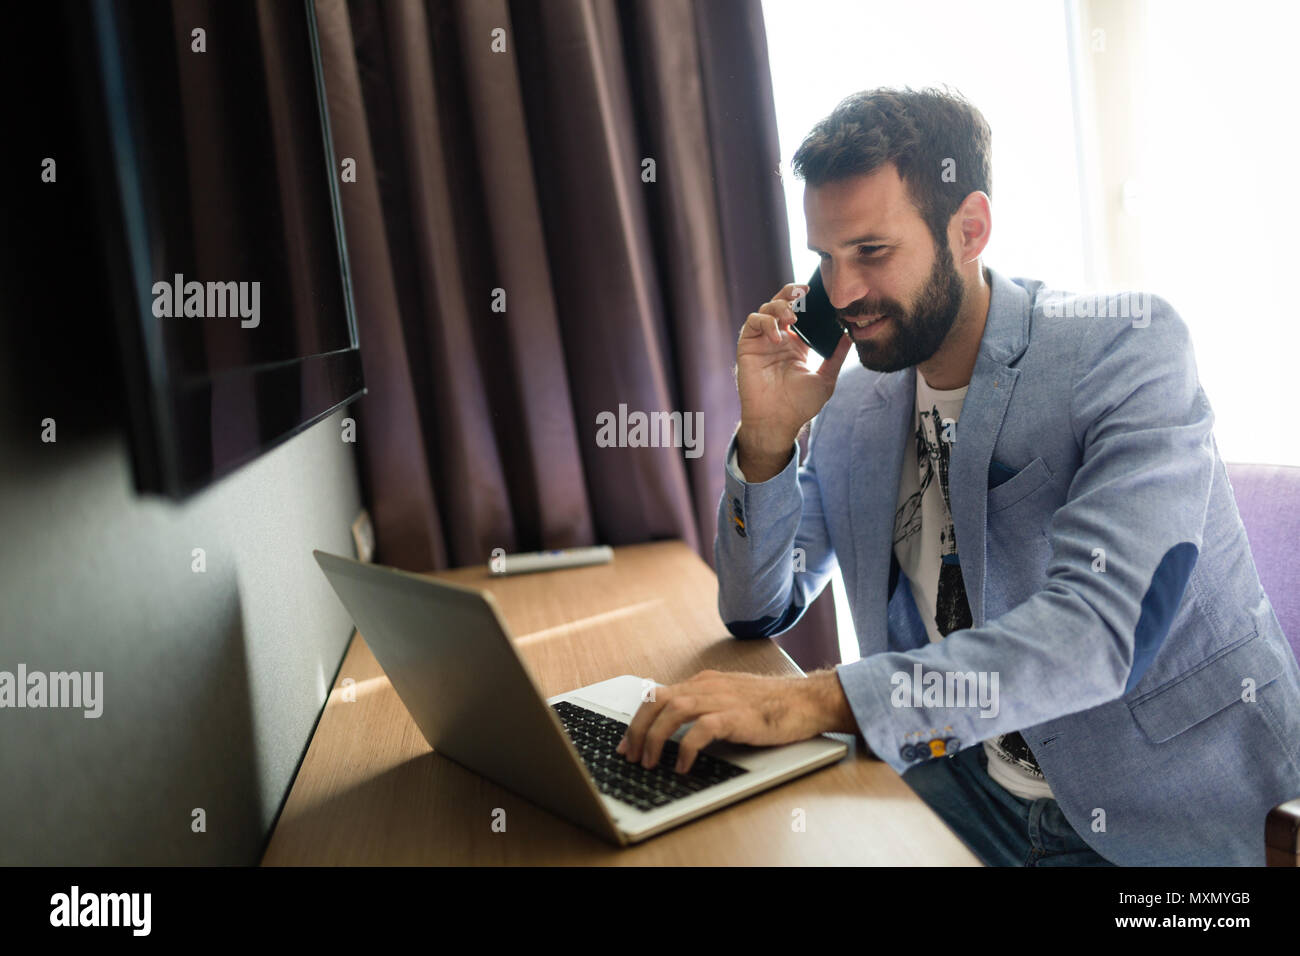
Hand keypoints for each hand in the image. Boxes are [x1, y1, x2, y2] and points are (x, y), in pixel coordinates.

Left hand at [615, 669, 855, 773]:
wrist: (807, 701)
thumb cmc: (772, 705)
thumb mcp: (730, 699)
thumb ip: (704, 707)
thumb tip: (675, 731)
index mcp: (704, 682)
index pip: (658, 695)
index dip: (637, 719)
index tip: (627, 743)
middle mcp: (708, 686)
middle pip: (658, 700)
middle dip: (638, 729)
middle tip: (630, 756)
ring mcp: (722, 699)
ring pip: (673, 711)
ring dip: (655, 738)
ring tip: (650, 763)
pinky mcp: (737, 716)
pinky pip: (702, 729)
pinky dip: (686, 748)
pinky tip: (683, 766)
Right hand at [735, 284, 852, 480]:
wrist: (777, 420)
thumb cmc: (800, 405)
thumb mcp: (826, 379)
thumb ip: (837, 356)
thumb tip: (850, 335)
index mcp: (796, 345)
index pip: (801, 314)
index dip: (806, 301)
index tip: (818, 293)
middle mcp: (778, 340)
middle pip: (781, 304)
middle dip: (791, 294)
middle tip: (804, 292)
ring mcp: (762, 342)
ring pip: (766, 309)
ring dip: (779, 306)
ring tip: (792, 317)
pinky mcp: (747, 346)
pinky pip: (753, 322)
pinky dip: (766, 323)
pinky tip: (778, 336)